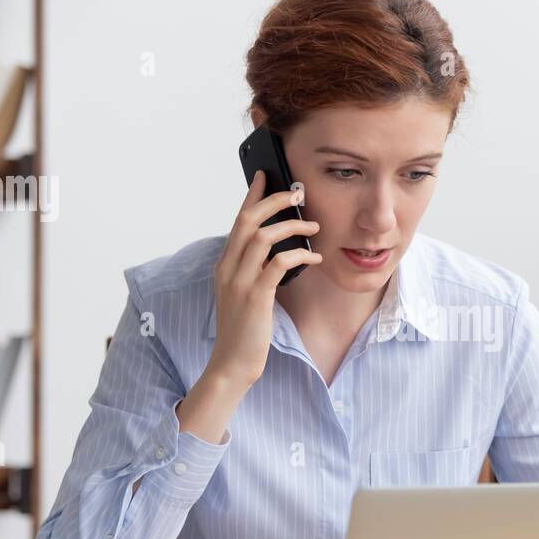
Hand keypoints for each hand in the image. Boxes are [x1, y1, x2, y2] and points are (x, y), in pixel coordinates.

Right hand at [205, 169, 321, 389]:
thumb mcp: (243, 293)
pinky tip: (315, 258)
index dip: (251, 196)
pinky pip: (278, 264)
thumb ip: (253, 270)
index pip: (237, 221)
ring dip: (291, 227)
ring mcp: (239, 282)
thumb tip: (277, 250)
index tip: (265, 176)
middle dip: (273, 202)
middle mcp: (227, 268)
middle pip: (247, 221)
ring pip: (262, 238)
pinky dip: (299, 255)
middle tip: (297, 194)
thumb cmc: (244, 330)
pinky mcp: (255, 297)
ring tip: (314, 227)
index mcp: (224, 265)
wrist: (233, 363)